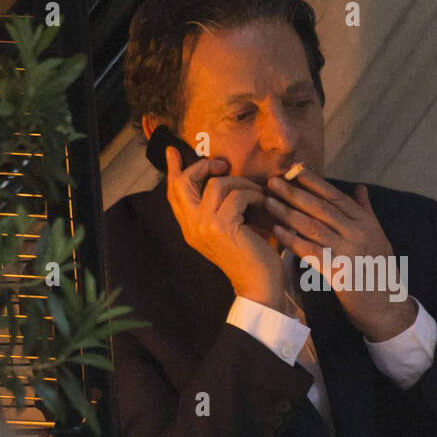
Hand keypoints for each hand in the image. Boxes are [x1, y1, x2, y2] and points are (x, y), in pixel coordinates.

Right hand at [164, 145, 284, 310]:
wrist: (259, 284)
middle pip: (184, 182)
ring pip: (216, 184)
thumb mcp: (225, 230)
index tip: (173, 151)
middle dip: (204, 166)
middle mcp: (191, 227)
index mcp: (190, 228)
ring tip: (255, 191)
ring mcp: (204, 226)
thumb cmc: (249, 256)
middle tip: (223, 163)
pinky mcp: (222, 226)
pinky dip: (253, 194)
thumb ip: (215, 209)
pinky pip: (237, 195)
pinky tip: (262, 202)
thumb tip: (218, 178)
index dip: (174, 170)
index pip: (174, 193)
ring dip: (239, 182)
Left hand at [265, 169, 416, 341]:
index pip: (335, 195)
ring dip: (287, 213)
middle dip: (294, 193)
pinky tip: (276, 231)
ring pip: (312, 227)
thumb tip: (360, 187)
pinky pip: (310, 252)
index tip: (294, 169)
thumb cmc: (379, 269)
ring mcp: (349, 252)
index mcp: (365, 221)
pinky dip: (292, 240)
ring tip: (268, 202)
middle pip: (320, 208)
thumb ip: (365, 210)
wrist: (387, 305)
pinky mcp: (338, 272)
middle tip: (272, 182)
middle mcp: (358, 233)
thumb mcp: (378, 235)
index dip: (313, 181)